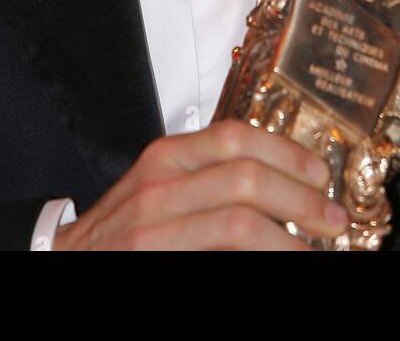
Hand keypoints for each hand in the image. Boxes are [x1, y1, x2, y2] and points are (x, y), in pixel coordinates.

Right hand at [52, 119, 345, 250]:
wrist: (67, 261)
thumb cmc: (124, 229)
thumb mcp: (162, 189)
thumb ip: (209, 179)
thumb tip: (283, 186)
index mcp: (167, 157)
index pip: (236, 136)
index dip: (288, 154)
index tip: (320, 175)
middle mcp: (160, 185)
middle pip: (247, 178)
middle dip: (302, 199)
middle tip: (332, 219)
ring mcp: (154, 228)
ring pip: (239, 223)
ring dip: (289, 241)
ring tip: (313, 253)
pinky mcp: (153, 260)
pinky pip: (219, 258)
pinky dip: (258, 261)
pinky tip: (278, 264)